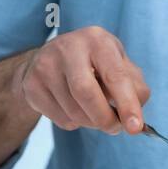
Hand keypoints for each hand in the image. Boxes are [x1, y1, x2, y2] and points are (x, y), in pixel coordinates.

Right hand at [11, 26, 149, 134]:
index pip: (115, 75)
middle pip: (86, 93)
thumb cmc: (94, 63)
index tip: (135, 128)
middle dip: (104, 118)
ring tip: (95, 113)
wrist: (49, 58)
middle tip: (115, 128)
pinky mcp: (32, 84)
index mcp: (97, 40)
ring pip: (73, 111)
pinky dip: (74, 123)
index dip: (127, 104)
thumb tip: (136, 120)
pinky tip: (75, 108)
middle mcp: (69, 47)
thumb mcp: (118, 65)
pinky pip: (59, 118)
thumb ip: (135, 89)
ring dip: (90, 122)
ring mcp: (45, 65)